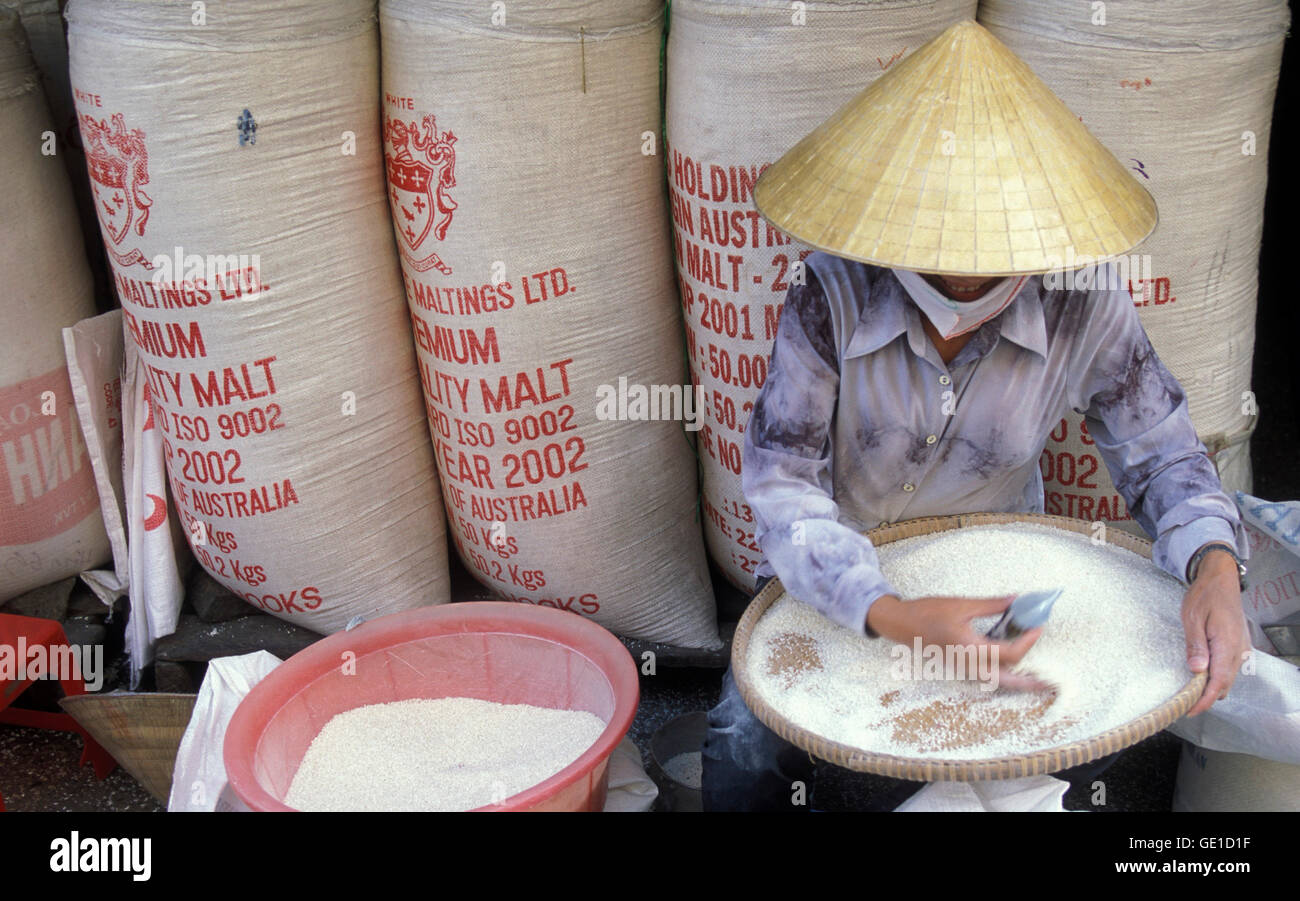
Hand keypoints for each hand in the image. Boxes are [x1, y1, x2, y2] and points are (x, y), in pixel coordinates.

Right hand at [866, 594, 1047, 690]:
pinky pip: (988, 675)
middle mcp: (968, 664)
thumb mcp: (961, 604)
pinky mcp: (960, 666)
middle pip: (1008, 680)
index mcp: (969, 648)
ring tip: (1037, 678)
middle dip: (1030, 682)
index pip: (1009, 653)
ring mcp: (964, 668)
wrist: (901, 624)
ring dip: (1019, 679)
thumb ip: (992, 605)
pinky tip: (1012, 662)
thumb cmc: (927, 612)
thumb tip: (1016, 600)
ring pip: (998, 681)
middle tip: (1050, 682)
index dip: (1028, 641)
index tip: (1037, 626)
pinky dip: (1004, 672)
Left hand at [1182, 548, 1250, 716]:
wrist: (1221, 579)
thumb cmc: (1204, 595)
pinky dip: (1217, 677)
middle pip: (1225, 685)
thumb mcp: (1192, 617)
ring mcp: (1241, 648)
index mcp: (1228, 645)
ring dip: (1212, 688)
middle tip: (1184, 704)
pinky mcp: (1238, 645)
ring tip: (1190, 692)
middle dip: (1207, 698)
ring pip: (1228, 678)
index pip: (1219, 682)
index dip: (1205, 700)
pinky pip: (1229, 668)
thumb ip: (1196, 645)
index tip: (1190, 710)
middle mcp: (1239, 650)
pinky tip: (1201, 676)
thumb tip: (1197, 670)